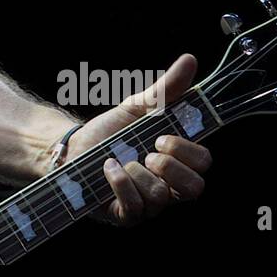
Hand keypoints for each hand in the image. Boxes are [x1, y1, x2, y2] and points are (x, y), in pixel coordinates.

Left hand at [64, 54, 211, 227]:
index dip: (187, 151)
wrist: (73, 146)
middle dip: (169, 166)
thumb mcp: (138, 107)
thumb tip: (190, 59)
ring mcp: (149, 204)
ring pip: (160, 196)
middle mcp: (168, 186)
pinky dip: (120, 184)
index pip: (204, 164)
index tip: (161, 136)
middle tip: (146, 152)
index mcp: (177, 160)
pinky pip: (134, 209)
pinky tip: (108, 169)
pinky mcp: (125, 216)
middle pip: (194, 188)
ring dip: (137, 173)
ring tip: (120, 160)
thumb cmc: (110, 130)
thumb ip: (166, 89)